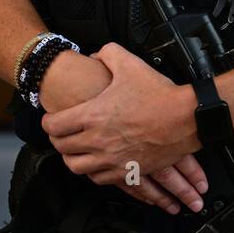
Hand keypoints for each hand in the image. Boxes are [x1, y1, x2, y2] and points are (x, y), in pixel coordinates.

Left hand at [41, 42, 208, 215]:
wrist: (185, 118)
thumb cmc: (158, 94)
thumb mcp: (129, 63)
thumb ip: (106, 54)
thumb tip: (95, 55)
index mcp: (94, 115)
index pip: (55, 126)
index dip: (48, 121)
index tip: (50, 118)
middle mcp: (98, 141)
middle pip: (62, 149)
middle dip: (57, 140)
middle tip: (59, 133)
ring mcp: (112, 159)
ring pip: (77, 168)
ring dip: (72, 158)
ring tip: (74, 149)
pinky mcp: (126, 171)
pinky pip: (99, 179)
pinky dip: (92, 171)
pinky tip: (96, 162)